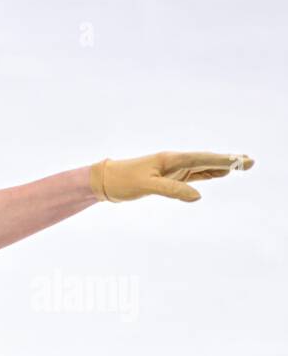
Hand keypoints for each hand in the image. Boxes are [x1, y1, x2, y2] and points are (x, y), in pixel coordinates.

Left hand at [89, 151, 253, 202]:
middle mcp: (175, 162)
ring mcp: (173, 170)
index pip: (203, 159)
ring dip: (221, 167)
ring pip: (202, 168)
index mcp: (171, 159)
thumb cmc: (123, 181)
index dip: (224, 160)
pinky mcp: (168, 178)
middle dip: (229, 161)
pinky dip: (208, 174)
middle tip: (251, 162)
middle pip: (207, 161)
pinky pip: (193, 176)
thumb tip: (198, 197)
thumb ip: (172, 190)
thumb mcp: (146, 186)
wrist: (105, 181)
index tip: (242, 160)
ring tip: (241, 165)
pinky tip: (219, 174)